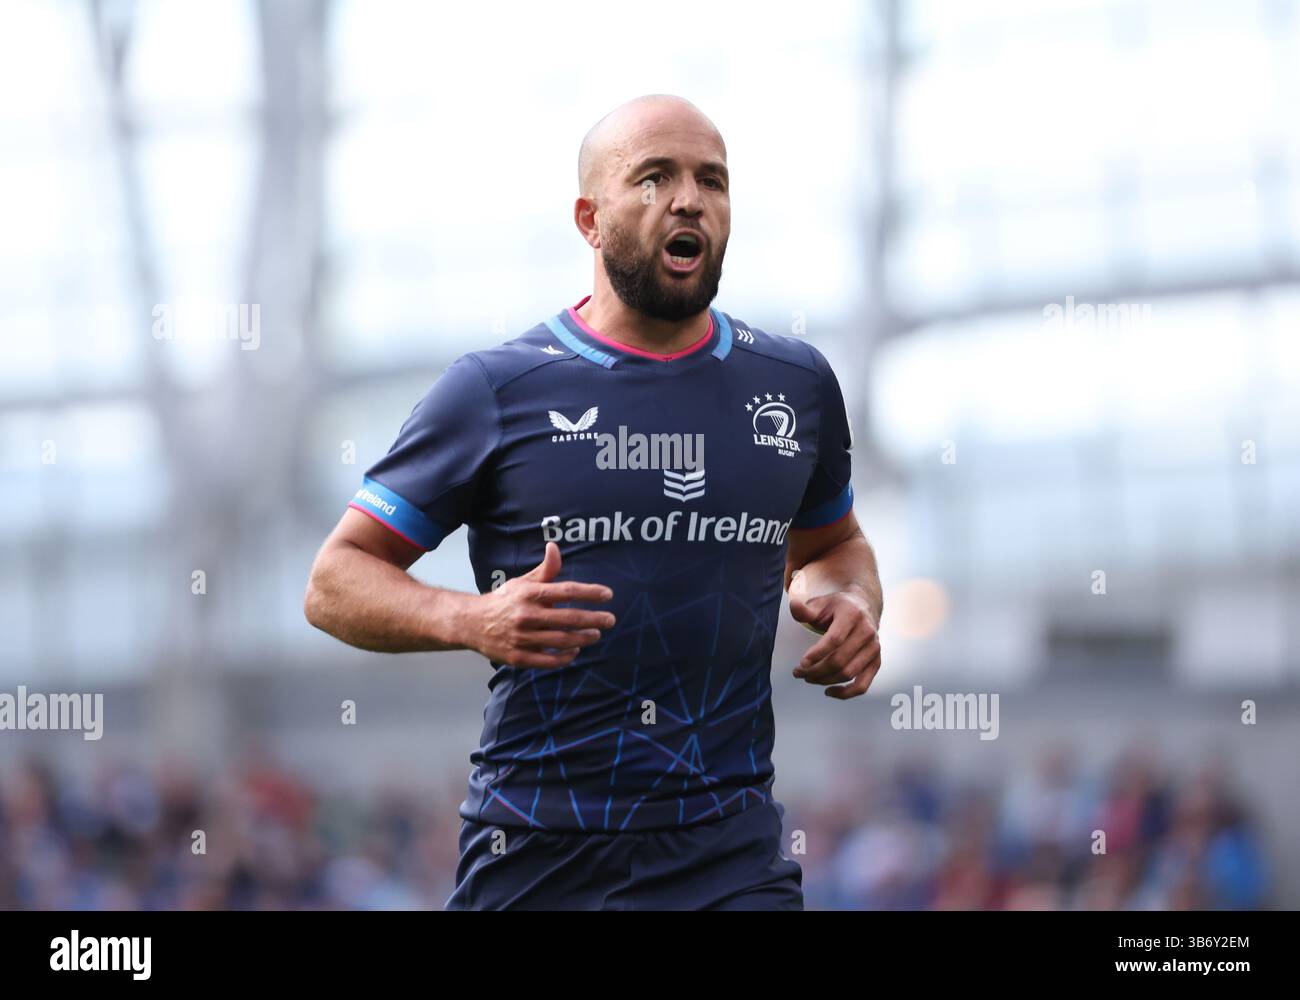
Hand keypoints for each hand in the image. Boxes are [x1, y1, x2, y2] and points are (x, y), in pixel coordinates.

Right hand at [467, 542, 615, 668]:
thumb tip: (555, 547)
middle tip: (610, 620)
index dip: (590, 592)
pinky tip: (575, 650)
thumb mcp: (522, 582)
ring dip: (584, 638)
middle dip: (594, 619)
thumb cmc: (504, 601)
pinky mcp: (519, 657)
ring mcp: (522, 638)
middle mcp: (527, 615)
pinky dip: (566, 656)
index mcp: (529, 594)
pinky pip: (549, 660)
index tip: (608, 594)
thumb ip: (544, 570)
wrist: (471, 623)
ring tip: (596, 634)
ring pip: (562, 641)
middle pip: (569, 618)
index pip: (566, 591)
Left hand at [789, 581, 880, 699]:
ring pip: (848, 673)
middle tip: (799, 672)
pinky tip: (829, 691)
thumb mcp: (821, 604)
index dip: (817, 654)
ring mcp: (873, 648)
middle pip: (840, 660)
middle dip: (816, 670)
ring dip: (825, 680)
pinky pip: (862, 685)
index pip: (835, 639)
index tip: (802, 663)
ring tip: (809, 678)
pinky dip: (846, 693)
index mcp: (852, 615)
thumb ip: (805, 609)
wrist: (862, 608)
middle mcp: (867, 632)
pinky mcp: (875, 662)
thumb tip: (794, 606)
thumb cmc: (838, 608)